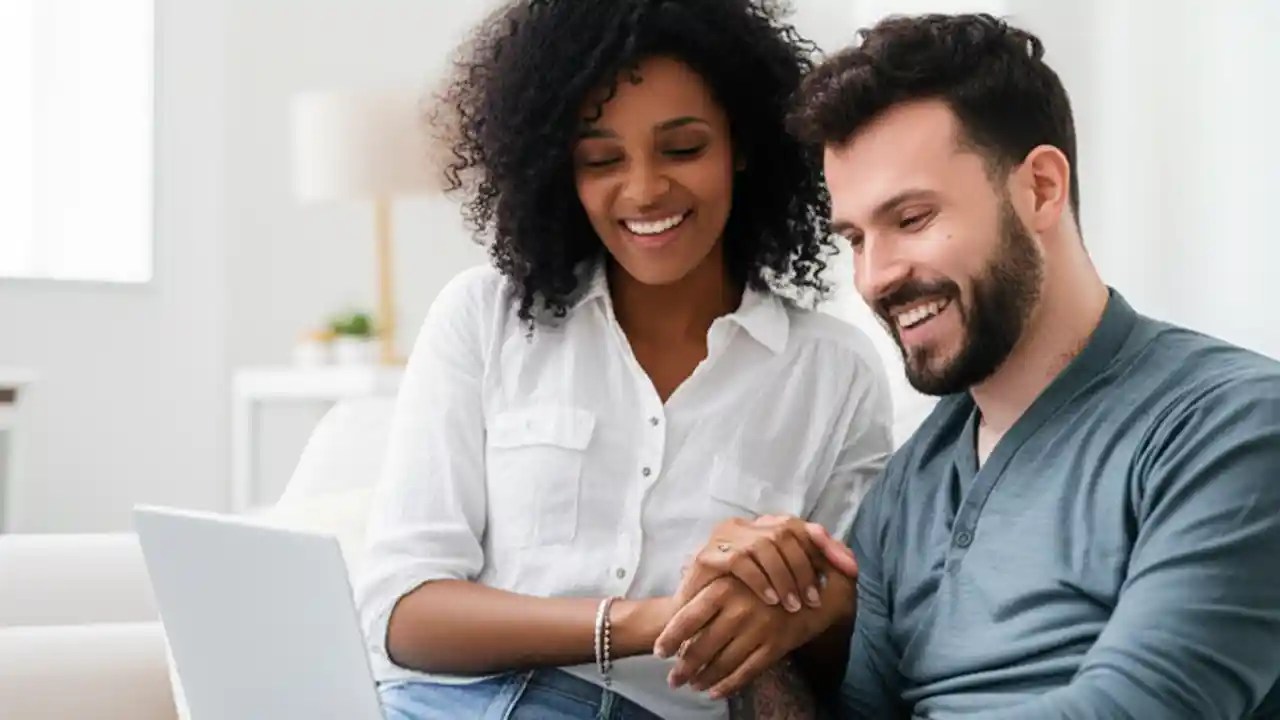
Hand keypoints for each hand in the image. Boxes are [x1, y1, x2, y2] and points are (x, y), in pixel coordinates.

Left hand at [655, 572, 852, 699]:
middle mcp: (739, 610)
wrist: (820, 584)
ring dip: (703, 678)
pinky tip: (715, 692)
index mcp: (726, 587)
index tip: (660, 651)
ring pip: (723, 662)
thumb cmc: (774, 572)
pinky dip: (729, 684)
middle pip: (703, 645)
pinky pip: (747, 671)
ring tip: (691, 686)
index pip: (690, 616)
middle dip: (684, 667)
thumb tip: (683, 581)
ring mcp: (759, 630)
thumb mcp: (742, 568)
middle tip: (672, 679)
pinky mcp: (776, 646)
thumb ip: (715, 579)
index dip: (672, 636)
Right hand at [677, 515, 856, 613]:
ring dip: (784, 577)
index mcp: (760, 528)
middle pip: (786, 532)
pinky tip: (771, 599)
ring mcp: (723, 538)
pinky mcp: (707, 555)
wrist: (691, 619)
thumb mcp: (779, 585)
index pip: (801, 526)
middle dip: (806, 566)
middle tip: (814, 599)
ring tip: (793, 605)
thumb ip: (809, 570)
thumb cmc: (738, 602)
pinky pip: (740, 561)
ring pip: (765, 545)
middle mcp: (743, 526)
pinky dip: (760, 580)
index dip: (827, 545)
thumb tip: (851, 564)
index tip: (849, 569)